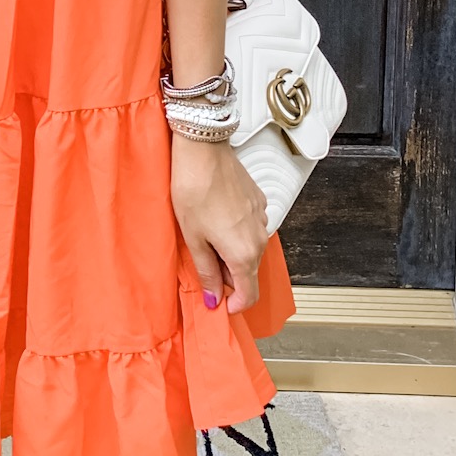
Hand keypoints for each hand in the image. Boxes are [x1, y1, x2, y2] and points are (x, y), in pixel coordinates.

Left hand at [171, 136, 268, 314]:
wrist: (203, 150)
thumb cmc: (193, 190)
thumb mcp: (194, 238)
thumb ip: (206, 272)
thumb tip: (214, 298)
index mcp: (244, 253)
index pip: (250, 294)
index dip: (235, 305)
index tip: (219, 303)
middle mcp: (259, 238)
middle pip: (250, 272)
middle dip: (230, 276)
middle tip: (204, 264)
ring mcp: (261, 218)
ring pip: (251, 249)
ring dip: (233, 252)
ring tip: (207, 237)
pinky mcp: (259, 201)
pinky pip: (252, 228)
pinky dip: (238, 232)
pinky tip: (218, 218)